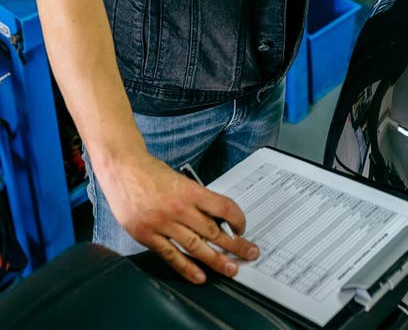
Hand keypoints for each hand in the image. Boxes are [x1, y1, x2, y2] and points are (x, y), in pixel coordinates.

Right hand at [99, 152, 258, 283]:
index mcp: (189, 190)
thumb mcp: (179, 179)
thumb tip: (214, 217)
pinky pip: (170, 255)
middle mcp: (178, 207)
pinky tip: (199, 276)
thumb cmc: (149, 171)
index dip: (237, 219)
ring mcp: (162, 223)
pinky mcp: (147, 235)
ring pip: (195, 246)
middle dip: (234, 244)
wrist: (122, 168)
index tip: (242, 228)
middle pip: (213, 230)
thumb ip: (194, 197)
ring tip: (230, 269)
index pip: (222, 207)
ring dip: (215, 259)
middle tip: (248, 253)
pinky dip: (186, 267)